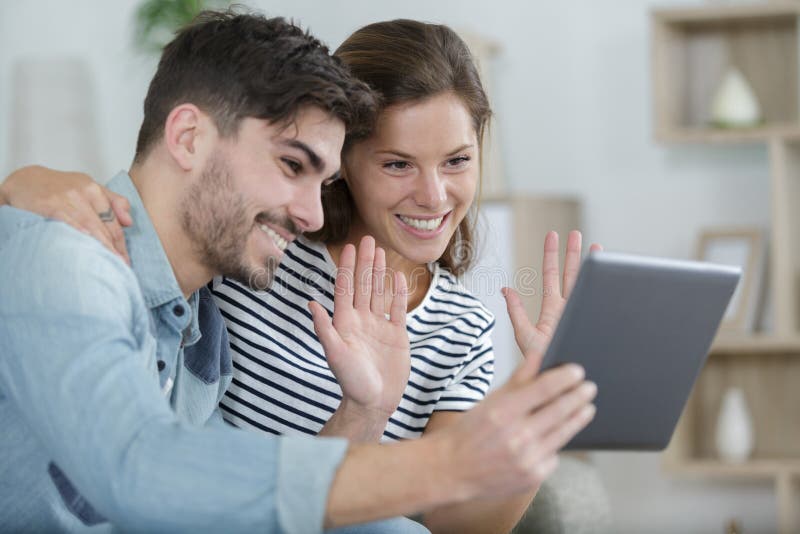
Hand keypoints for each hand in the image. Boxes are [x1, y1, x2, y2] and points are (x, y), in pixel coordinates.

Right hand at [1, 166, 131, 263]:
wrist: (25, 180)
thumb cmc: (59, 188)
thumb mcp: (88, 187)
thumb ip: (112, 202)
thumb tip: (129, 222)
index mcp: (95, 190)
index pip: (112, 221)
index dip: (121, 243)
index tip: (125, 260)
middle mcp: (84, 192)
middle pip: (103, 227)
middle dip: (113, 250)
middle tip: (121, 267)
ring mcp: (66, 198)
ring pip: (89, 227)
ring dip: (101, 248)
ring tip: (109, 265)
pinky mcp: (50, 205)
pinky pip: (68, 223)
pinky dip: (79, 237)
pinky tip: (86, 250)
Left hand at [310, 235, 409, 429]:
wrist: (373, 403)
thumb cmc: (351, 382)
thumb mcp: (335, 354)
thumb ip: (324, 328)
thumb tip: (311, 303)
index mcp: (345, 322)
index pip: (347, 288)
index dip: (348, 267)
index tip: (351, 246)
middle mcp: (362, 320)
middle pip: (364, 285)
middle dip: (366, 262)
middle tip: (369, 239)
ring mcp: (380, 327)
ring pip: (379, 293)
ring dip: (380, 272)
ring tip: (382, 252)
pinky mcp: (396, 336)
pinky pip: (397, 309)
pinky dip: (398, 293)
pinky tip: (400, 277)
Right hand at [434, 347, 596, 500]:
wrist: (452, 469)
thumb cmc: (469, 432)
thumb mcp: (490, 401)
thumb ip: (517, 380)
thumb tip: (538, 355)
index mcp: (504, 411)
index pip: (544, 388)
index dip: (565, 377)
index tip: (578, 371)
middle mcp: (517, 435)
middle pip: (560, 410)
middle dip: (579, 396)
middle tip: (590, 387)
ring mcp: (527, 458)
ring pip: (563, 433)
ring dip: (579, 418)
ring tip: (587, 408)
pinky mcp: (532, 476)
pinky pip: (554, 455)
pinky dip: (556, 445)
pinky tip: (558, 436)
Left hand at [503, 230, 601, 362]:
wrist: (559, 383)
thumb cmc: (541, 364)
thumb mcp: (525, 335)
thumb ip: (516, 312)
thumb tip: (506, 289)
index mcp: (553, 310)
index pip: (552, 276)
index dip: (552, 256)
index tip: (553, 236)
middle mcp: (570, 310)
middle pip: (572, 275)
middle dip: (574, 254)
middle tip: (575, 233)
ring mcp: (583, 316)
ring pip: (587, 286)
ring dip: (590, 265)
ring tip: (595, 247)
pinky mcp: (594, 324)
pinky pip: (600, 302)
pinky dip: (606, 287)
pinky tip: (610, 273)